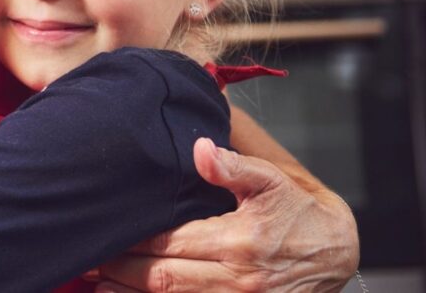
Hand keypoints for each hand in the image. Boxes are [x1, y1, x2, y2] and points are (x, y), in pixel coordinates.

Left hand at [92, 137, 358, 291]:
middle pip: (162, 278)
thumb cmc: (297, 212)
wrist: (338, 254)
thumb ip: (232, 167)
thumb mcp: (271, 182)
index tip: (103, 231)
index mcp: (237, 242)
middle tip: (86, 260)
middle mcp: (236, 280)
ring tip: (97, 283)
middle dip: (121, 270)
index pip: (169, 242)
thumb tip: (199, 147)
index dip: (132, 241)